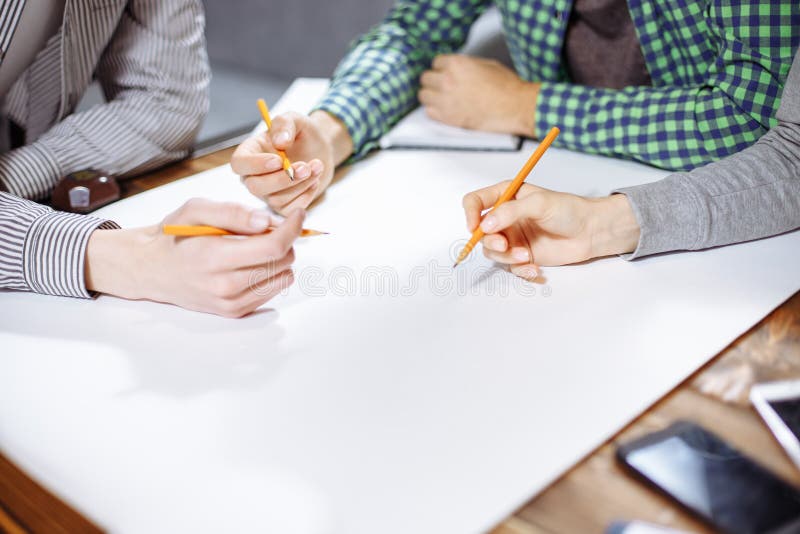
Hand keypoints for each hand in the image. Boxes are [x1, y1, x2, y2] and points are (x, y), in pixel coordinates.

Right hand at [85, 198, 303, 317]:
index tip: (298, 214)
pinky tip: (250, 264)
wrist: (152, 269)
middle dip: (284, 239)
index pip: (273, 247)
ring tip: (255, 247)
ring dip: (279, 258)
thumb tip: (266, 221)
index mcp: (215, 257)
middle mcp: (225, 285)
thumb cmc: (175, 236)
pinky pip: (273, 291)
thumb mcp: (195, 210)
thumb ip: (232, 212)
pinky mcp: (235, 312)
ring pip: (283, 277)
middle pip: (283, 261)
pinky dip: (270, 274)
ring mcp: (231, 302)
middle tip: (265, 229)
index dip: (292, 228)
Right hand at [231, 111, 352, 213]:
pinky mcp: (283, 205)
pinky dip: (306, 195)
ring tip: (317, 166)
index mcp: (250, 152)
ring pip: (276, 199)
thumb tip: (280, 141)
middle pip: (256, 187)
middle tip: (306, 167)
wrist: (322, 149)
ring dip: (300, 184)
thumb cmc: (303, 134)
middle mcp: (254, 175)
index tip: (278, 160)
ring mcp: (267, 193)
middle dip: (283, 179)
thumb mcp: (296, 120)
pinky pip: (290, 209)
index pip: (239, 164)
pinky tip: (315, 180)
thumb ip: (285, 124)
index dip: (256, 165)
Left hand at [419, 54, 539, 135]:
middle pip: (426, 78)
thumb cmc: (506, 87)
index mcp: (457, 64)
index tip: (443, 72)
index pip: (435, 62)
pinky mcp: (448, 118)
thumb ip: (466, 64)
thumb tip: (457, 67)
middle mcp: (447, 81)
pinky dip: (434, 111)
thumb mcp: (486, 64)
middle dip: (433, 81)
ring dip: (430, 96)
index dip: (441, 68)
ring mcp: (445, 100)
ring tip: (439, 98)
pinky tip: (443, 109)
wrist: (514, 107)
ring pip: (423, 96)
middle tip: (440, 85)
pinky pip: (429, 112)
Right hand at [462, 182, 640, 279]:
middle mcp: (505, 217)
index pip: (475, 202)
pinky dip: (519, 269)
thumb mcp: (538, 203)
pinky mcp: (522, 255)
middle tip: (505, 246)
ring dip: (506, 257)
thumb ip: (510, 211)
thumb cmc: (569, 210)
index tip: (474, 227)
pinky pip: (509, 266)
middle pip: (480, 232)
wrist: (591, 232)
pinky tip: (534, 269)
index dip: (470, 214)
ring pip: (493, 252)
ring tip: (527, 256)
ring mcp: (513, 237)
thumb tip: (485, 224)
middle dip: (490, 242)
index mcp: (506, 196)